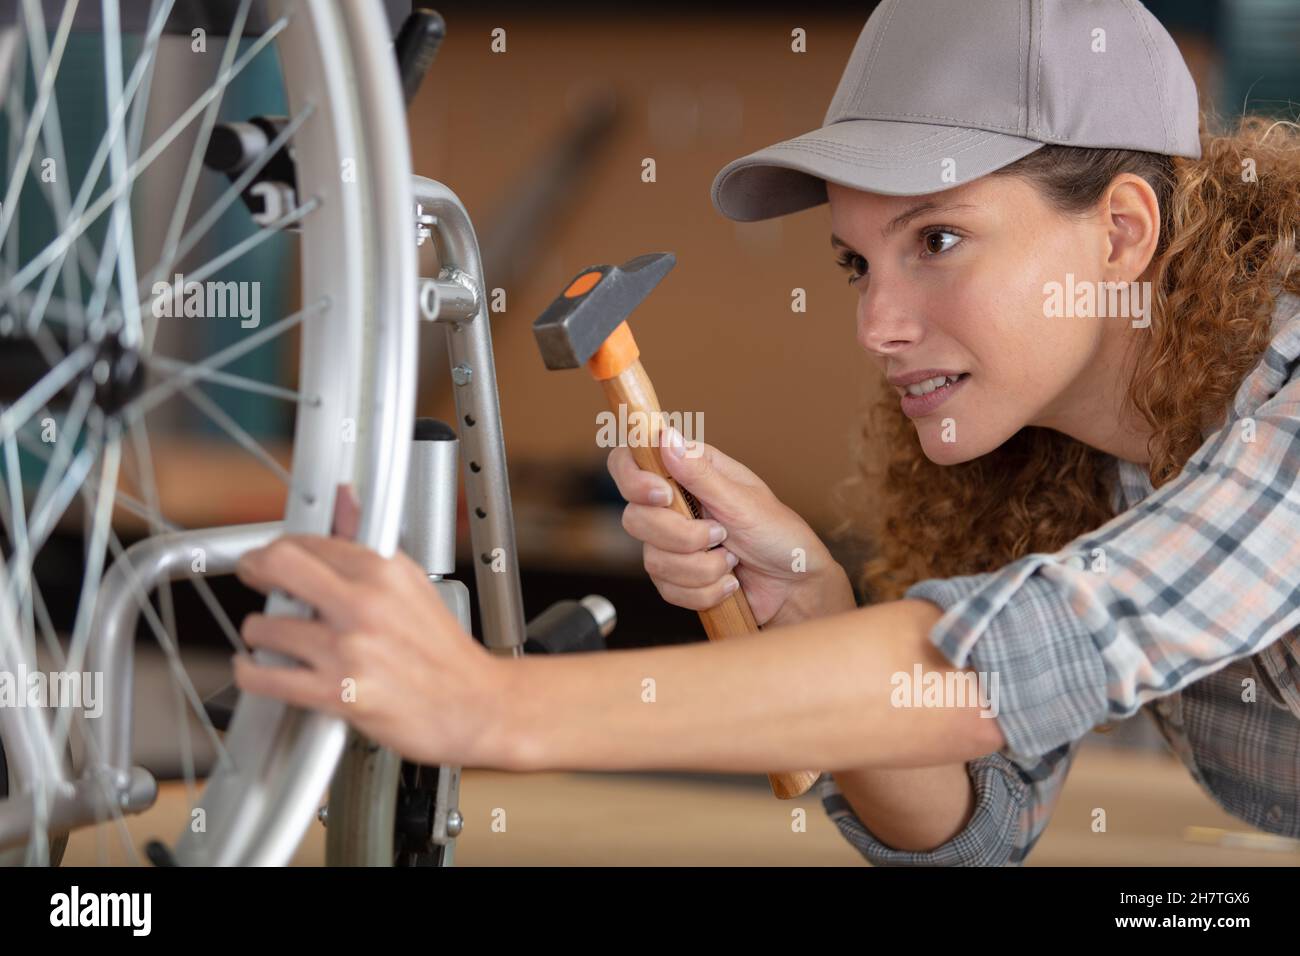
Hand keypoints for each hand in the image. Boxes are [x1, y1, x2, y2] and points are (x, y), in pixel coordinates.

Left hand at [230, 486, 508, 767]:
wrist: (473, 704)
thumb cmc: (443, 651)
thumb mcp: (412, 583)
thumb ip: (369, 544)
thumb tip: (346, 500)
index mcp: (385, 571)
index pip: (311, 541)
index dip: (279, 547)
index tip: (271, 557)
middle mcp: (365, 604)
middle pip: (279, 564)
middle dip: (256, 569)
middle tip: (256, 579)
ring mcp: (349, 649)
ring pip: (264, 626)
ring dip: (260, 633)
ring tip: (273, 638)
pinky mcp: (338, 693)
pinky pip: (265, 677)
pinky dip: (252, 673)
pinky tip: (260, 668)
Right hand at [607, 429, 854, 627]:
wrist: (795, 587)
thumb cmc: (779, 534)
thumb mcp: (743, 501)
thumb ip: (699, 473)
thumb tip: (665, 436)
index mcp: (686, 471)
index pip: (628, 463)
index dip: (634, 481)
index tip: (663, 497)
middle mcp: (673, 504)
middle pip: (635, 519)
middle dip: (683, 537)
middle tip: (721, 535)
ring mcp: (670, 543)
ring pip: (652, 560)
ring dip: (702, 568)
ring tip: (732, 559)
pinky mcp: (675, 577)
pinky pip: (667, 589)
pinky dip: (704, 590)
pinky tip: (729, 583)